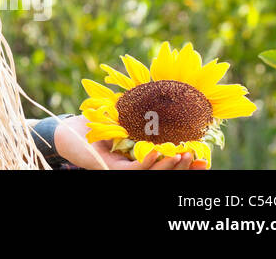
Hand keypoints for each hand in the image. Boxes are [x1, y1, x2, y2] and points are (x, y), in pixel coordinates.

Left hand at [53, 115, 208, 169]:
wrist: (69, 129)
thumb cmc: (99, 123)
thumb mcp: (128, 119)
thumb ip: (146, 118)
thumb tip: (173, 102)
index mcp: (142, 159)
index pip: (170, 166)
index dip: (189, 166)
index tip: (206, 158)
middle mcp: (135, 168)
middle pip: (166, 173)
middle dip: (186, 168)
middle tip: (202, 159)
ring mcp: (123, 171)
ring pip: (153, 173)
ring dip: (170, 166)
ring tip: (184, 155)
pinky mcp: (110, 169)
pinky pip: (133, 169)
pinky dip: (147, 163)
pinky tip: (158, 153)